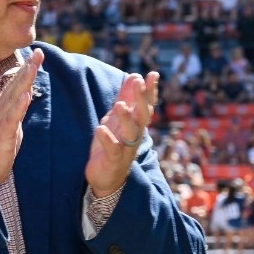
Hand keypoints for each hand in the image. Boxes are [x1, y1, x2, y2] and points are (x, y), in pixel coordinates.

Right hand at [0, 49, 42, 185]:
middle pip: (15, 86)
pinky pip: (10, 120)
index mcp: (2, 107)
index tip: (37, 53)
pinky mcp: (1, 135)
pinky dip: (18, 107)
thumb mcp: (10, 124)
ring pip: (13, 98)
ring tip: (32, 66)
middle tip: (38, 52)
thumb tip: (24, 94)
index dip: (26, 69)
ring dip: (23, 81)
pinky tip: (25, 96)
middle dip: (27, 68)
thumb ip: (16, 109)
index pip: (16, 84)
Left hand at [86, 70, 156, 197]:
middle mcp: (135, 136)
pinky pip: (113, 150)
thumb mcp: (117, 118)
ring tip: (119, 104)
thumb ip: (126, 98)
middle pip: (143, 116)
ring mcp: (125, 149)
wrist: (107, 179)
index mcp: (136, 125)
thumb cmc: (113, 146)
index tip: (153, 74)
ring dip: (126, 118)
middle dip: (142, 99)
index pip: (147, 105)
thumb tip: (135, 75)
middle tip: (139, 82)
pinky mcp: (113, 161)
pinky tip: (100, 129)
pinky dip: (108, 140)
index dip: (150, 91)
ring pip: (131, 133)